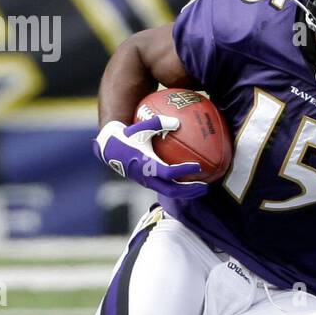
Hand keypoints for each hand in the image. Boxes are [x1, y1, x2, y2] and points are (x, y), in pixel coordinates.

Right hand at [94, 115, 208, 199]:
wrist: (109, 149)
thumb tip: (178, 121)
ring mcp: (147, 182)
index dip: (183, 171)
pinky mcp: (148, 184)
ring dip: (186, 193)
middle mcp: (147, 177)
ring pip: (169, 193)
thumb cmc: (128, 136)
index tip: (198, 166)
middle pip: (171, 190)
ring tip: (202, 189)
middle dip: (189, 190)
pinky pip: (166, 190)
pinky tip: (191, 183)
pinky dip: (179, 189)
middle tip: (205, 186)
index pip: (168, 172)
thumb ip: (159, 123)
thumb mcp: (142, 127)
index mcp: (146, 164)